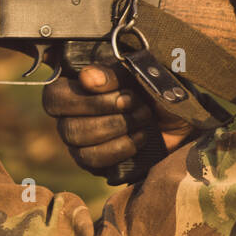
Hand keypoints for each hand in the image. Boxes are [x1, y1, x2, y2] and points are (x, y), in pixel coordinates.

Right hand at [43, 65, 194, 174]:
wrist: (181, 115)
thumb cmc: (154, 88)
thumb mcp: (137, 74)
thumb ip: (112, 74)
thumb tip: (86, 77)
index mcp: (74, 88)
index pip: (54, 97)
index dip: (83, 99)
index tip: (119, 92)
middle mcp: (70, 116)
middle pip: (67, 125)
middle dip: (107, 115)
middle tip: (136, 104)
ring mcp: (80, 142)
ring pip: (80, 144)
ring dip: (117, 129)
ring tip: (143, 118)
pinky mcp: (94, 162)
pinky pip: (93, 160)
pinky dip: (121, 148)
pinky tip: (140, 137)